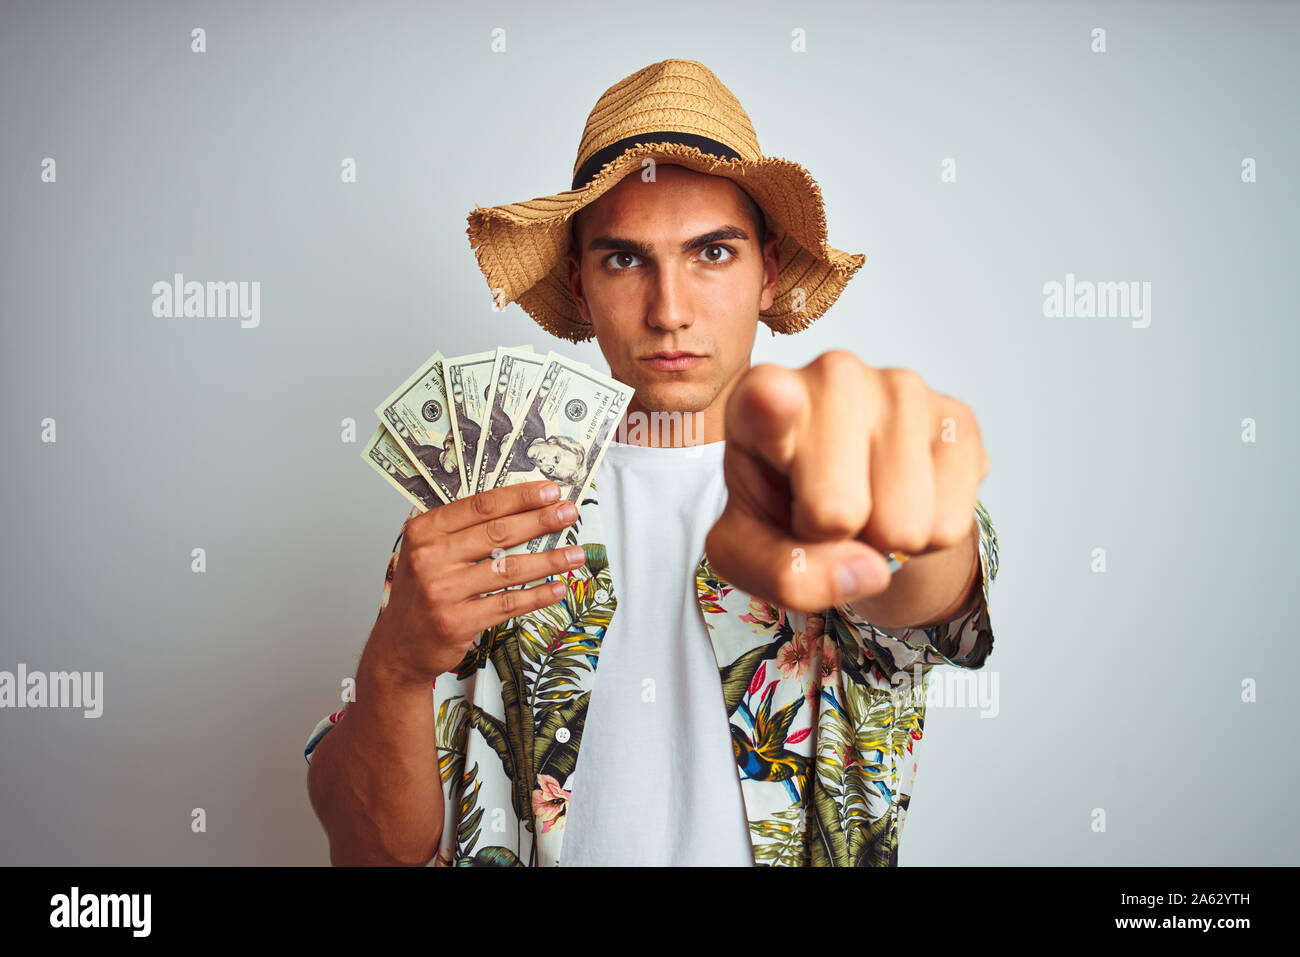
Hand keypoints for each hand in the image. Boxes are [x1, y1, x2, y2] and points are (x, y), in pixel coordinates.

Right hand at [371, 480, 585, 685]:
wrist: (398, 646)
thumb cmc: (421, 593)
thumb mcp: (429, 552)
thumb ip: (462, 529)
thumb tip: (519, 507)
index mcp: (424, 531)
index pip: (481, 505)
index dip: (520, 497)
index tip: (550, 490)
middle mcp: (430, 558)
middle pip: (498, 532)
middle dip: (540, 521)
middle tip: (569, 513)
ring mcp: (443, 591)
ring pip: (508, 569)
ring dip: (549, 560)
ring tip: (575, 553)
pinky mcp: (457, 621)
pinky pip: (507, 603)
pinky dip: (537, 596)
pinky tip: (557, 588)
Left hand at [704, 350, 988, 613]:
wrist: (848, 497)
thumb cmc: (782, 507)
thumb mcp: (748, 553)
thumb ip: (781, 572)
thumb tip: (867, 571)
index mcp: (760, 395)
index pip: (766, 398)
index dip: (771, 405)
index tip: (771, 399)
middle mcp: (833, 374)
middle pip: (837, 511)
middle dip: (833, 537)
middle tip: (824, 509)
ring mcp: (902, 388)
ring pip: (902, 524)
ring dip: (883, 540)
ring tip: (864, 502)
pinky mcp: (957, 417)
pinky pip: (950, 525)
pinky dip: (927, 537)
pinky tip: (905, 497)